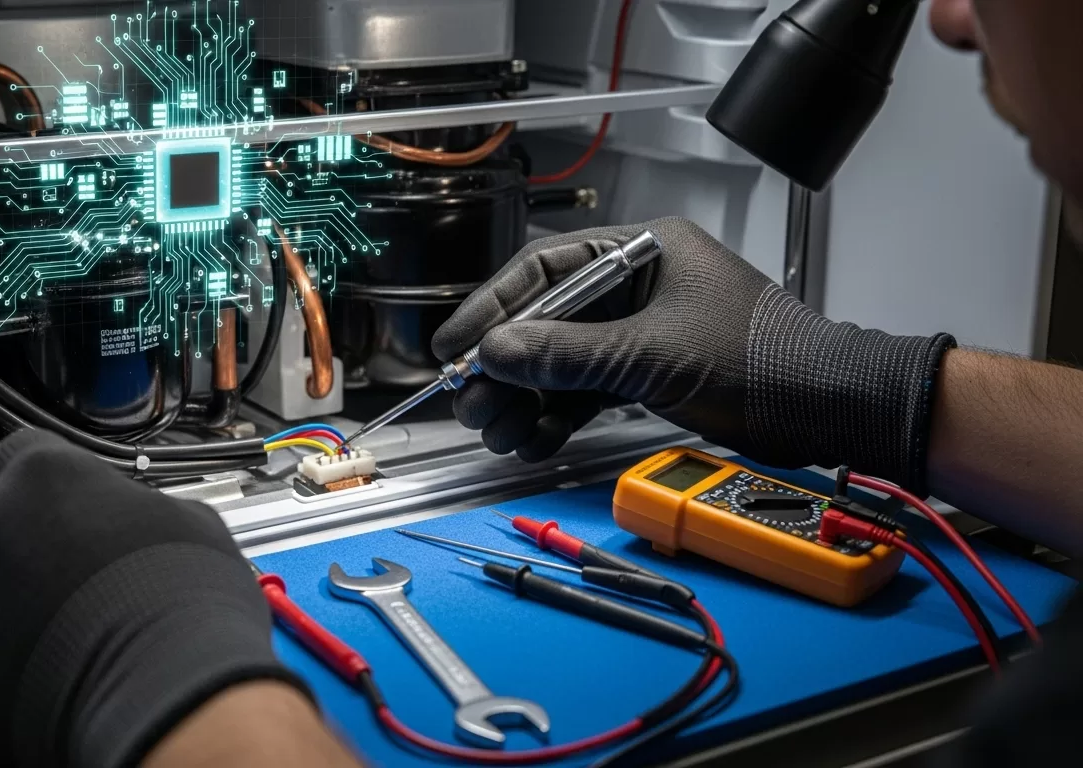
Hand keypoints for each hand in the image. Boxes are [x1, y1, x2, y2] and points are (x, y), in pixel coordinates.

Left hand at [0, 430, 303, 767]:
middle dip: (4, 552)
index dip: (42, 491)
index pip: (20, 456)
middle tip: (48, 588)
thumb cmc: (183, 607)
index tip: (57, 514)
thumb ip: (139, 512)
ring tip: (21, 642)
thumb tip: (142, 526)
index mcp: (45, 474)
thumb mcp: (187, 525)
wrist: (160, 687)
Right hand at [434, 217, 954, 491]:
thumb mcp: (653, 355)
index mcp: (644, 251)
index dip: (494, 307)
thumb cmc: (766, 361)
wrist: (828, 408)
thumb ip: (569, 355)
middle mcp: (639, 284)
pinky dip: (561, 415)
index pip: (546, 269)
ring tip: (498, 430)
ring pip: (566, 362)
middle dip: (508, 367)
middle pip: (549, 320)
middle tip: (472, 402)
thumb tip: (499, 353)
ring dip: (529, 399)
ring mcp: (644, 330)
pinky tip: (534, 439)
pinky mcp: (653, 372)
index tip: (456, 343)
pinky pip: (590, 389)